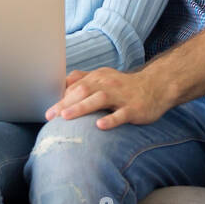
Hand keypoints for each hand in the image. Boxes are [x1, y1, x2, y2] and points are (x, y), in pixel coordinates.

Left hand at [44, 68, 171, 129]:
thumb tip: (61, 83)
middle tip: (50, 115)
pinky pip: (121, 114)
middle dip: (65, 102)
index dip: (60, 98)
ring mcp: (122, 96)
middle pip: (83, 90)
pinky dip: (111, 119)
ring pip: (99, 99)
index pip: (75, 86)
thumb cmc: (125, 86)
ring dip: (81, 107)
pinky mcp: (134, 108)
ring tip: (66, 116)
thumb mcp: (103, 78)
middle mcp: (108, 84)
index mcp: (99, 77)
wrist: (157, 87)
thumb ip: (83, 79)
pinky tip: (100, 126)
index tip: (48, 111)